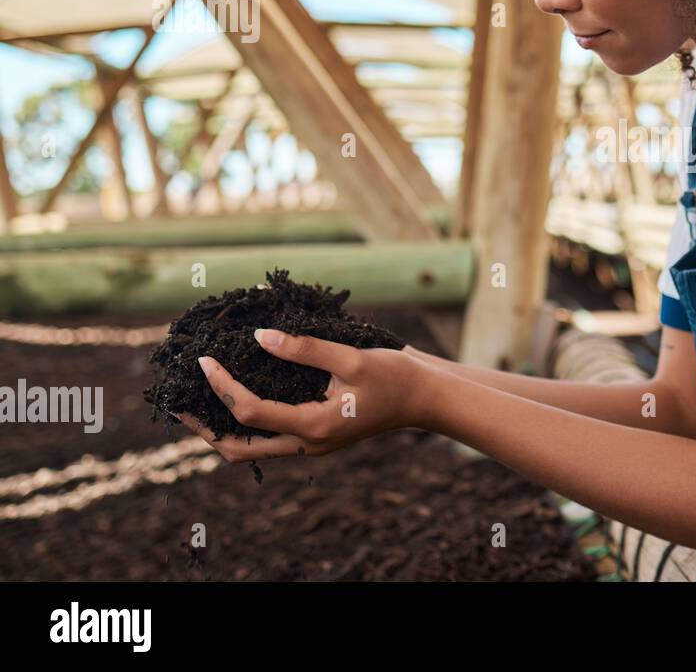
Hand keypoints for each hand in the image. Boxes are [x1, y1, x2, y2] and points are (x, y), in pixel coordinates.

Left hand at [172, 329, 429, 462]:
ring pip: (253, 449)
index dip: (220, 386)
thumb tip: (259, 337)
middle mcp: (308, 443)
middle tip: (177, 405)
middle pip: (238, 450)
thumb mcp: (351, 357)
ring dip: (222, 430)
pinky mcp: (318, 436)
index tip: (204, 360)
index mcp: (314, 426)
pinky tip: (238, 401)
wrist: (426, 399)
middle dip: (204, 429)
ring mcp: (313, 444)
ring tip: (199, 406)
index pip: (249, 411)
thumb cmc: (394, 376)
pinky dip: (247, 424)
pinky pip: (271, 438)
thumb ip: (304, 348)